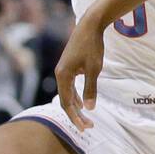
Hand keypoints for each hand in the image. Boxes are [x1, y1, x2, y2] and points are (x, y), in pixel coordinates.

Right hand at [54, 15, 104, 130]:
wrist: (90, 26)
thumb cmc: (92, 46)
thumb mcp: (94, 69)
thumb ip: (91, 89)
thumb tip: (89, 108)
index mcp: (63, 76)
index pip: (66, 103)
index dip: (75, 117)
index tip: (85, 128)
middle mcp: (60, 74)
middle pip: (65, 100)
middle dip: (76, 115)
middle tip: (88, 127)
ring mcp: (63, 70)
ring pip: (67, 94)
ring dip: (76, 106)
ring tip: (86, 118)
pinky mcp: (68, 66)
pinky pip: (69, 86)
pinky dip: (75, 96)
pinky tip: (82, 102)